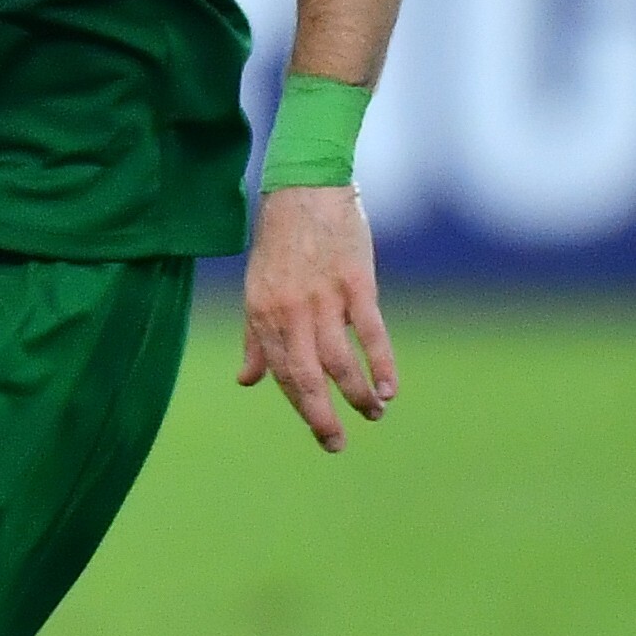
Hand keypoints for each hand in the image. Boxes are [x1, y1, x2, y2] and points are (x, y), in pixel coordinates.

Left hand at [236, 185, 395, 453]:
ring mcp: (323, 298)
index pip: (281, 373)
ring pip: (339, 360)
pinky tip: (389, 389)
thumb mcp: (256, 292)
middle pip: (305, 376)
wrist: (305, 189)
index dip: (301, 406)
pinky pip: (369, 332)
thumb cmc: (280, 244)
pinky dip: (381, 363)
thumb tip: (246, 382)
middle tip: (336, 445)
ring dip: (357, 395)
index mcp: (262, 315)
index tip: (321, 431)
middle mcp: (289, 311)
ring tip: (374, 414)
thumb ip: (255, 339)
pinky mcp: (355, 283)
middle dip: (320, 416)